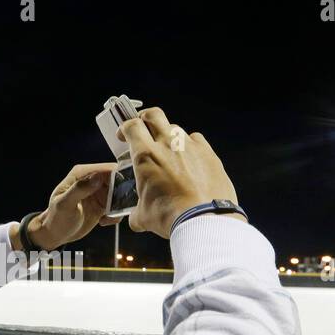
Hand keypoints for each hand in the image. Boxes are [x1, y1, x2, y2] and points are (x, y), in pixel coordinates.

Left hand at [19, 162, 117, 250]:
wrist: (55, 234)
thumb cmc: (56, 218)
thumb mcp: (65, 204)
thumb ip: (80, 189)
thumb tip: (98, 177)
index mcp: (81, 173)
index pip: (107, 169)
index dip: (119, 178)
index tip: (123, 192)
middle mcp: (92, 180)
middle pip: (117, 181)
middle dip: (121, 194)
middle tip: (117, 208)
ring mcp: (98, 192)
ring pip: (120, 194)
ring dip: (119, 207)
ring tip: (107, 217)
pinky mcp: (103, 205)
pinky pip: (117, 207)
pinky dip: (115, 215)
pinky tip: (104, 222)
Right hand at [122, 107, 237, 238]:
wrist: (203, 220)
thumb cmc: (171, 216)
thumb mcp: (144, 216)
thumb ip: (136, 211)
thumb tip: (136, 218)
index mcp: (146, 156)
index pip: (132, 126)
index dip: (126, 128)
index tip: (125, 136)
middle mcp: (167, 144)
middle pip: (154, 115)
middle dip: (146, 119)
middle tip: (145, 130)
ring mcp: (190, 146)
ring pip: (176, 129)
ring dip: (169, 137)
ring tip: (170, 154)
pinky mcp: (209, 153)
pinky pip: (197, 140)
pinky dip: (190, 147)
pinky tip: (191, 162)